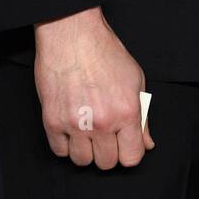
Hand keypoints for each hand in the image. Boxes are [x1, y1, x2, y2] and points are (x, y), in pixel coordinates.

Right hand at [34, 6, 154, 168]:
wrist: (72, 35)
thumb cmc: (105, 52)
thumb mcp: (135, 79)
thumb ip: (143, 116)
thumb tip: (147, 143)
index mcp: (127, 112)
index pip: (132, 158)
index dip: (129, 152)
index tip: (125, 144)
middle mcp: (102, 122)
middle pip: (106, 163)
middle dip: (108, 151)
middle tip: (105, 133)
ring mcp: (75, 124)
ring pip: (81, 161)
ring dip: (85, 150)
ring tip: (87, 129)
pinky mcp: (52, 121)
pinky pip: (59, 152)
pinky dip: (65, 143)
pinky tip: (71, 126)